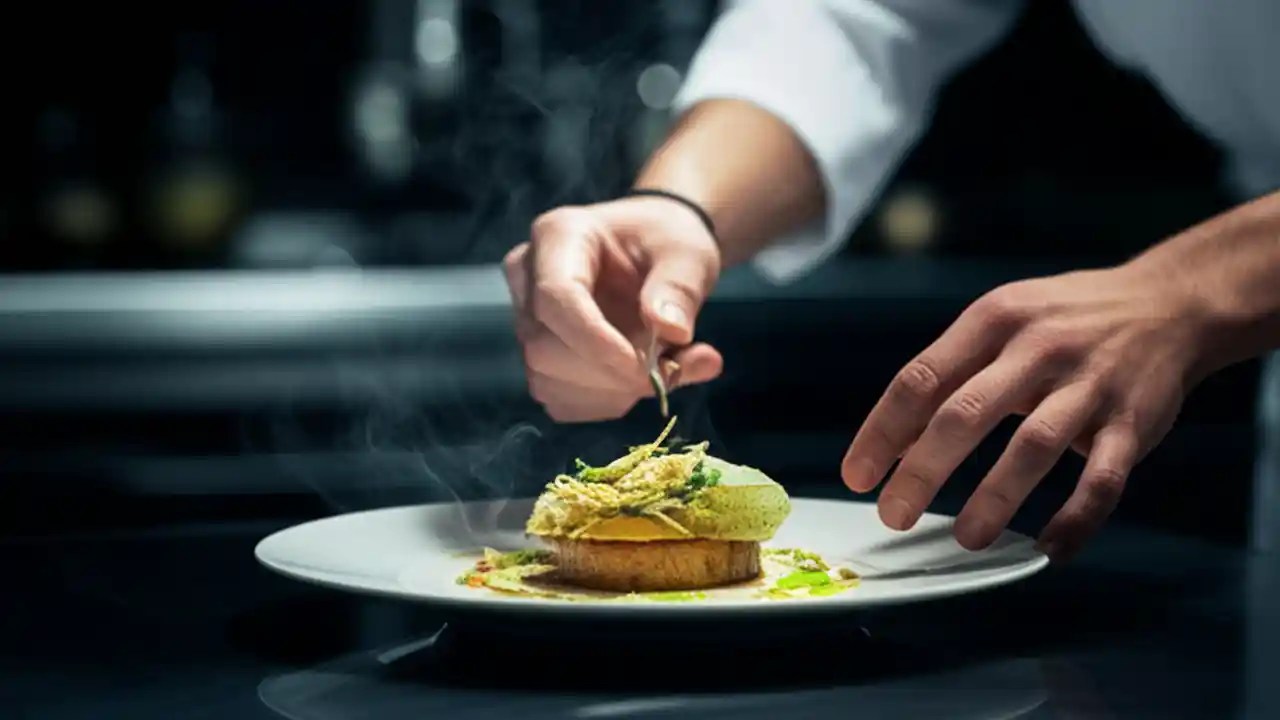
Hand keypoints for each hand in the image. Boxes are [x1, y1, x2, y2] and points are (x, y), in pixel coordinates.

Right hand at [504, 197, 723, 421]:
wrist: (655, 253)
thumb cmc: (666, 244)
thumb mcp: (688, 254)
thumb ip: (681, 289)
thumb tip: (672, 332)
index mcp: (559, 236)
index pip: (556, 298)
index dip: (596, 342)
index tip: (646, 368)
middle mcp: (528, 278)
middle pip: (543, 348)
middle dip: (608, 374)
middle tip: (672, 371)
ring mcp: (527, 320)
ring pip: (546, 381)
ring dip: (610, 393)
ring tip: (666, 372)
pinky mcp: (538, 357)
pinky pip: (558, 399)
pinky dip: (604, 404)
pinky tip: (637, 383)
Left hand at [841, 262, 1212, 561]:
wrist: (1169, 304)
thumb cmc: (1063, 321)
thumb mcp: (1002, 323)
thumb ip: (951, 375)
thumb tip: (895, 444)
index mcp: (994, 320)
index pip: (922, 378)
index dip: (883, 432)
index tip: (857, 476)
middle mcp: (1038, 348)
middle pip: (966, 413)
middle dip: (922, 470)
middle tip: (893, 515)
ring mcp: (1088, 385)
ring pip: (1032, 445)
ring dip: (994, 497)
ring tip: (965, 537)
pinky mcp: (1133, 422)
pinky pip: (1102, 479)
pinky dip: (1075, 518)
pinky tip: (1048, 547)